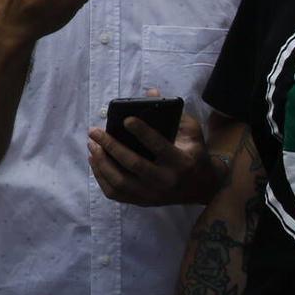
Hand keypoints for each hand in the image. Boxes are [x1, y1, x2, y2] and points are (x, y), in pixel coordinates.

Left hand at [89, 107, 217, 205]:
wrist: (203, 187)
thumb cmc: (194, 153)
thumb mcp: (192, 132)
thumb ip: (173, 113)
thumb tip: (150, 92)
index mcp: (181, 162)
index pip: (159, 146)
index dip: (142, 132)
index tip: (125, 119)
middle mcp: (167, 181)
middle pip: (134, 164)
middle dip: (111, 146)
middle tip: (94, 132)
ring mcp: (153, 195)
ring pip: (120, 182)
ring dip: (101, 162)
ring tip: (91, 144)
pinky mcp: (143, 202)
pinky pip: (115, 193)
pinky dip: (100, 176)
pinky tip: (94, 160)